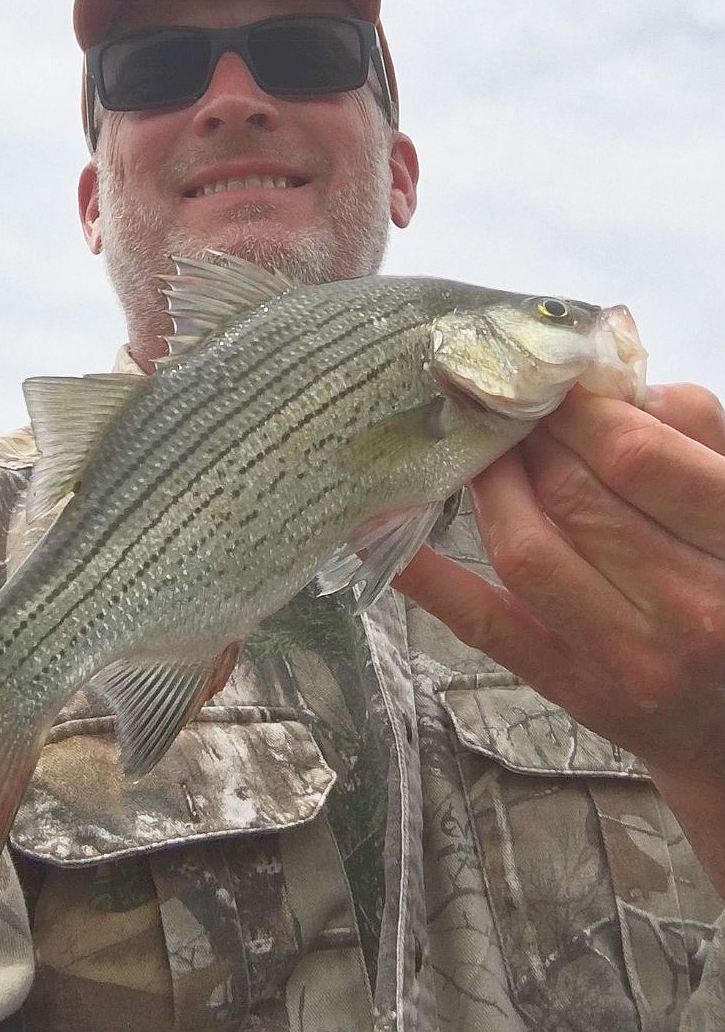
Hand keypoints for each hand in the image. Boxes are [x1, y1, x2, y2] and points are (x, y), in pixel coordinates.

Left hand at [396, 383, 724, 786]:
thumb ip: (694, 435)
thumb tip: (604, 384)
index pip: (635, 456)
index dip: (577, 409)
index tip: (550, 385)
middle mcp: (686, 609)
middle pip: (571, 495)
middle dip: (525, 439)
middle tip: (503, 409)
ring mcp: (623, 658)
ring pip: (523, 550)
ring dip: (487, 485)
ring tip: (478, 450)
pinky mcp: (571, 688)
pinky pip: (484, 623)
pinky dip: (429, 574)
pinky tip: (379, 529)